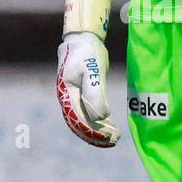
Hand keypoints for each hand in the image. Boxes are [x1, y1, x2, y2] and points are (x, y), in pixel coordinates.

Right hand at [56, 31, 119, 146]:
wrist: (83, 40)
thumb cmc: (87, 53)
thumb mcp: (92, 70)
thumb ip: (94, 93)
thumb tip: (101, 117)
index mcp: (67, 94)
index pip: (78, 120)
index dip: (92, 131)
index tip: (108, 137)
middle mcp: (68, 100)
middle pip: (79, 124)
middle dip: (96, 135)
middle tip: (114, 141)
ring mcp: (74, 99)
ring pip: (83, 122)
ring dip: (97, 132)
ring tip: (114, 138)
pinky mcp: (82, 96)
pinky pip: (88, 115)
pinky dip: (99, 123)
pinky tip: (111, 127)